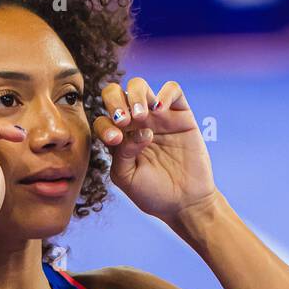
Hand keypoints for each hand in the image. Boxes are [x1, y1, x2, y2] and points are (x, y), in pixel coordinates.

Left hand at [94, 77, 217, 221]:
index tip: (115, 140)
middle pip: (115, 93)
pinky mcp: (180, 115)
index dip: (105, 125)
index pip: (103, 120)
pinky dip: (165, 93)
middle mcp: (135, 124)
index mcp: (119, 138)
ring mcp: (157, 117)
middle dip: (115, 101)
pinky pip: (172, 89)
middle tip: (124, 120)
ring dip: (136, 95)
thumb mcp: (127, 178)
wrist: (185, 202)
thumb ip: (121, 153)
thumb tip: (136, 131)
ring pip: (139, 86)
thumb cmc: (153, 193)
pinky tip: (160, 110)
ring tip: (142, 116)